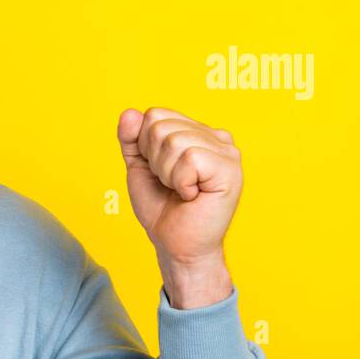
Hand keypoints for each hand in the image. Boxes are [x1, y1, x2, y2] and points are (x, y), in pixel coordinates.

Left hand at [117, 106, 240, 305]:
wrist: (175, 245)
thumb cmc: (162, 208)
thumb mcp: (139, 167)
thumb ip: (132, 139)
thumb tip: (129, 113)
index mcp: (198, 132)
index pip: (155, 114)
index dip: (144, 146)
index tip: (159, 172)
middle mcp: (217, 137)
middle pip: (160, 126)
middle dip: (154, 161)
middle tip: (171, 185)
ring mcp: (227, 152)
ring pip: (174, 141)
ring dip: (167, 174)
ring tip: (182, 191)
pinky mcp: (230, 170)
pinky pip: (190, 158)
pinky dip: (180, 182)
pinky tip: (192, 195)